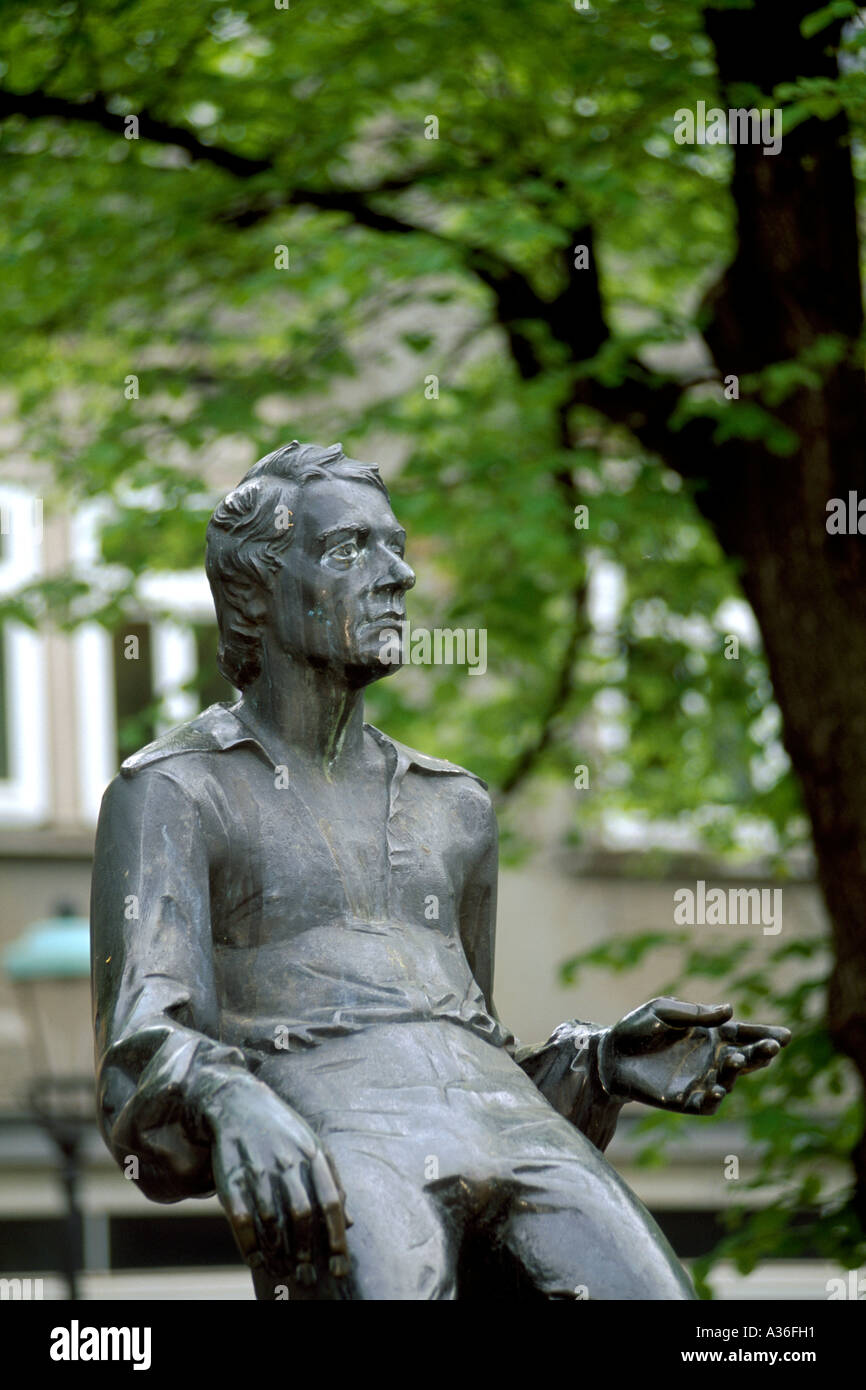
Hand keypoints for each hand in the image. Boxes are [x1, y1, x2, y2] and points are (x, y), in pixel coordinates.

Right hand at [207, 1079, 349, 1286]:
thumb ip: (333, 1182)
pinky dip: (249, 1244)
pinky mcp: (231, 1178)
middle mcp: (286, 1161)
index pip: (330, 1202)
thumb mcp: (314, 1146)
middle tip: (308, 1276)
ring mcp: (258, 1169)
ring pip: (271, 1219)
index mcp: (312, 1154)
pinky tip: (257, 1260)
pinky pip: (241, 1218)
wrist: (239, 1103)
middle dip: (306, 1251)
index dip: (336, 1237)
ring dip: (279, 1251)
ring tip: (285, 1270)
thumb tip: (350, 1223)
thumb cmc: (284, 1130)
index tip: (339, 1267)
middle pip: (301, 1214)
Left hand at [598, 997, 790, 1114]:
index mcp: (710, 1034)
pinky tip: (718, 1090)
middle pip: (745, 1058)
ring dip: (737, 1072)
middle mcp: (711, 1058)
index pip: (743, 1034)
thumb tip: (730, 1010)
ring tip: (737, 1060)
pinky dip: (714, 1099)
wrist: (609, 1054)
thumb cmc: (637, 1028)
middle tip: (772, 1047)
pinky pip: (706, 1104)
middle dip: (761, 1053)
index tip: (784, 1036)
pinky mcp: (684, 1101)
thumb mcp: (664, 1011)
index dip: (765, 1035)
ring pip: (729, 1081)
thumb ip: (696, 1013)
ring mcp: (700, 1080)